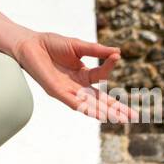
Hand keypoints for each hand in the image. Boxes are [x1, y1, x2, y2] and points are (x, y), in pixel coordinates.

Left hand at [11, 31, 139, 123]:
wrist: (29, 44)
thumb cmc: (51, 44)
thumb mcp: (78, 46)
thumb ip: (96, 50)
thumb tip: (117, 52)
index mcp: (82, 74)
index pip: (101, 75)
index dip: (109, 66)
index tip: (116, 56)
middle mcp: (76, 85)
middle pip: (101, 100)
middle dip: (117, 109)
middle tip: (134, 117)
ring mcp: (67, 90)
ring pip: (90, 105)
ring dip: (105, 113)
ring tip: (121, 120)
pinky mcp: (57, 91)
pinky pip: (74, 103)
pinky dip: (87, 109)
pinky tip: (99, 115)